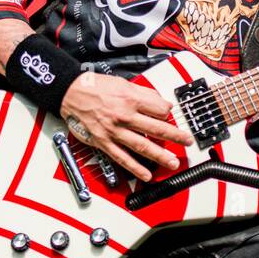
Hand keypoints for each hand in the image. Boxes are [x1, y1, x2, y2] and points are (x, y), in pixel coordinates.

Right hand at [59, 71, 192, 180]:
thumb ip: (144, 94)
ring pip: (142, 145)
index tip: (170, 115)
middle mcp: (124, 116)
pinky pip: (122, 158)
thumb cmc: (95, 87)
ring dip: (160, 155)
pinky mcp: (104, 143)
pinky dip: (135, 168)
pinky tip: (146, 174)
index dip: (167, 112)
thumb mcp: (123, 83)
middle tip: (187, 141)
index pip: (159, 109)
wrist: (71, 93)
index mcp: (131, 99)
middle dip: (175, 136)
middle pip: (156, 128)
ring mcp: (114, 131)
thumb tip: (162, 103)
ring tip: (173, 163)